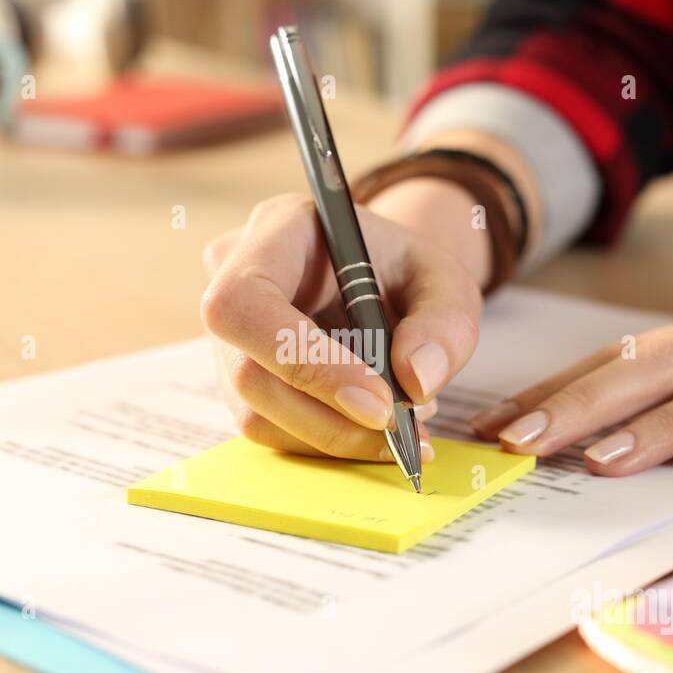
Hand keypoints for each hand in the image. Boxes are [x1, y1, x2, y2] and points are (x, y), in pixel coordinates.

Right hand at [201, 187, 484, 460]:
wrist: (383, 280)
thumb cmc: (406, 270)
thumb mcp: (445, 278)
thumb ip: (444, 322)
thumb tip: (416, 381)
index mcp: (276, 231)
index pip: (245, 301)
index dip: (302, 359)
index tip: (378, 402)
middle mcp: (231, 281)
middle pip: (248, 374)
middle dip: (330, 418)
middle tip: (402, 429)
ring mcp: (227, 338)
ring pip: (256, 414)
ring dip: (334, 436)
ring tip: (400, 422)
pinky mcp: (237, 382)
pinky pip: (270, 429)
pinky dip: (327, 441)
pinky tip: (371, 426)